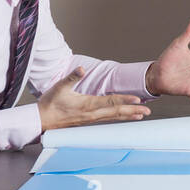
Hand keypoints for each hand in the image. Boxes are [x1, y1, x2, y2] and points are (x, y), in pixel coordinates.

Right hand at [37, 66, 151, 130]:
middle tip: (148, 111)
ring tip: (142, 115)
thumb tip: (81, 69)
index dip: (124, 100)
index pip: (110, 102)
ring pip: (114, 117)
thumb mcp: (59, 87)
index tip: (137, 100)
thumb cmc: (50, 103)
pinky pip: (108, 119)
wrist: (41, 120)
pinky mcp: (89, 121)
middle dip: (133, 111)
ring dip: (128, 115)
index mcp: (87, 105)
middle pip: (116, 112)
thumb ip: (72, 78)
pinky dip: (119, 117)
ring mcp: (91, 119)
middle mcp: (92, 114)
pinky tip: (125, 117)